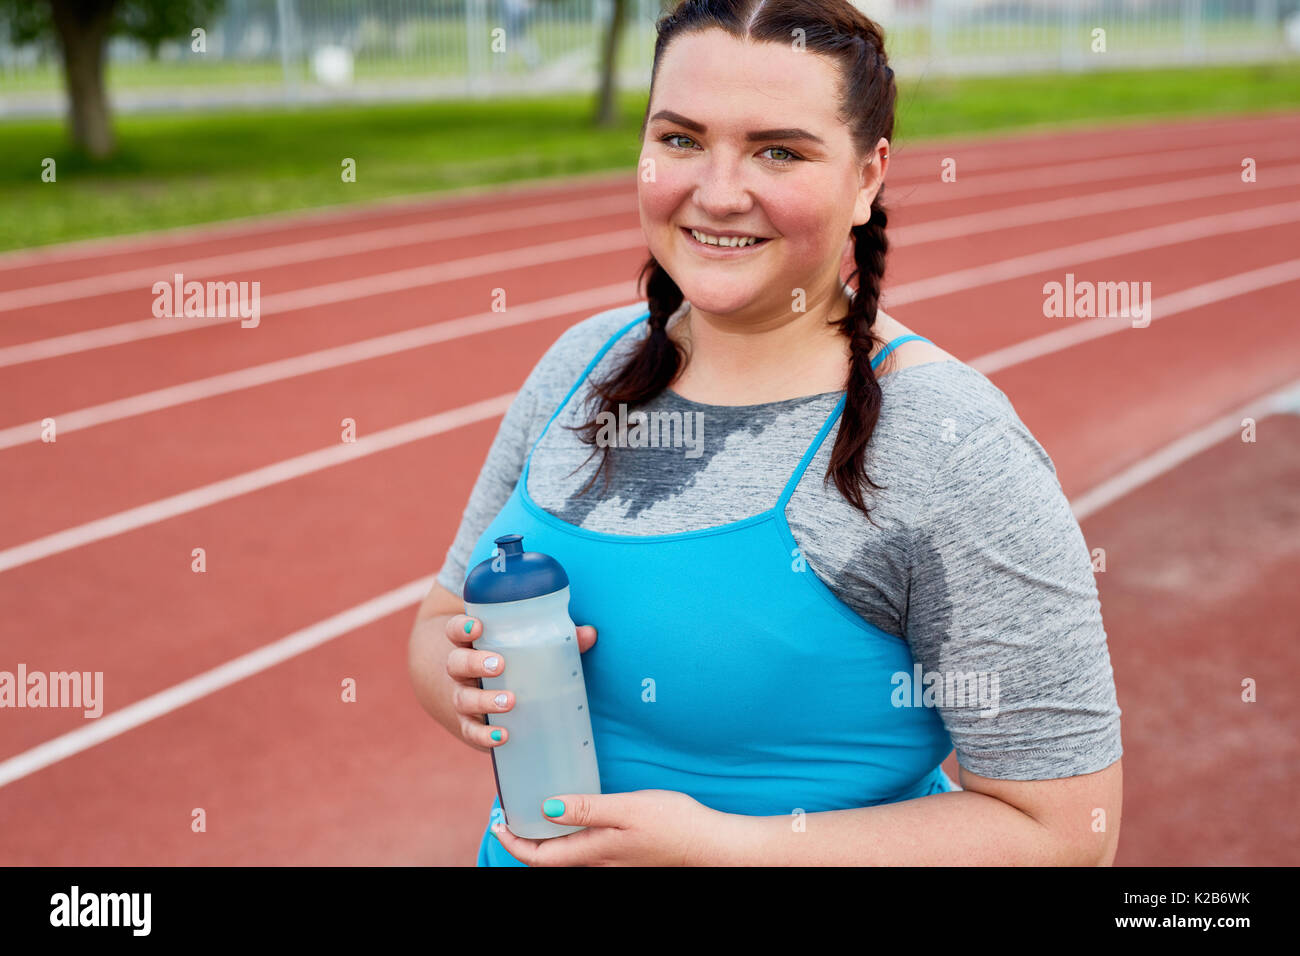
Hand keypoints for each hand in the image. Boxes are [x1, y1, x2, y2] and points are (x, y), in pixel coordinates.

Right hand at [444, 614, 597, 751]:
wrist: (469, 696)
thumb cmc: (507, 663)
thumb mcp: (522, 649)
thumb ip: (556, 639)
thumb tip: (590, 634)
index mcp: (471, 645)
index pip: (456, 631)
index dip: (462, 627)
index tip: (477, 626)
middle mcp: (461, 672)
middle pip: (457, 663)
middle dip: (475, 663)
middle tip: (499, 664)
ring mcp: (462, 699)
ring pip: (463, 698)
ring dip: (484, 700)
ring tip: (510, 701)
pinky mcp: (470, 725)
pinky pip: (471, 731)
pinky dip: (485, 735)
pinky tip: (502, 736)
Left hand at [491, 789, 728, 865]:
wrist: (708, 844)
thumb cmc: (672, 824)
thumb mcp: (627, 809)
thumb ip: (587, 809)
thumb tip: (547, 807)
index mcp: (593, 852)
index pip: (539, 857)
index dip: (513, 842)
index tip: (497, 822)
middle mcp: (597, 863)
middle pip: (548, 859)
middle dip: (523, 839)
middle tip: (509, 813)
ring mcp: (611, 861)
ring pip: (565, 855)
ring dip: (544, 837)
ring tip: (533, 810)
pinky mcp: (623, 855)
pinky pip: (583, 850)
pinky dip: (566, 836)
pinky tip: (572, 815)